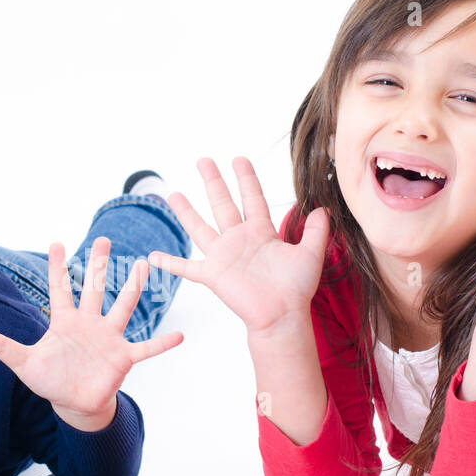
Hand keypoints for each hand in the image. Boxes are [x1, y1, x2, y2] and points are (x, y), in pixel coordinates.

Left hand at [0, 236, 182, 430]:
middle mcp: (89, 323)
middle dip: (98, 265)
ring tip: (144, 263)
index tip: (56, 243)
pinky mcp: (123, 357)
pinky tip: (180, 336)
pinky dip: (162, 343)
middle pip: (94, 288)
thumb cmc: (51, 380)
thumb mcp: (25, 364)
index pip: (60, 288)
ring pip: (123, 307)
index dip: (57, 267)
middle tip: (103, 238)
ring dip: (132, 287)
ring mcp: (109, 338)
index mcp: (65, 321)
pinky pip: (146, 348)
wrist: (74, 402)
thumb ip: (5, 349)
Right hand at [147, 157, 329, 335]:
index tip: (238, 159)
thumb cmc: (296, 289)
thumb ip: (315, 230)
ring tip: (172, 194)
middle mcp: (239, 240)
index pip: (252, 198)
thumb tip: (322, 208)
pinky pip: (186, 268)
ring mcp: (223, 256)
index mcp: (261, 233)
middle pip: (222, 203)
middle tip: (203, 160)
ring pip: (200, 227)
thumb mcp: (311, 254)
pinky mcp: (213, 274)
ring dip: (186, 211)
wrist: (282, 315)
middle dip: (212, 181)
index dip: (246, 178)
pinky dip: (169, 263)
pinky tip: (152, 257)